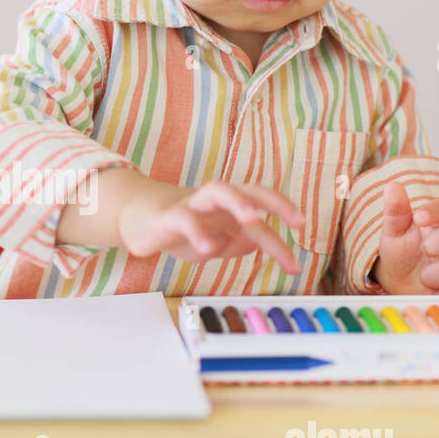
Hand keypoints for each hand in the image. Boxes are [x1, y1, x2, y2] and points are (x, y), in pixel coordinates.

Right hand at [119, 179, 305, 274]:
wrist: (137, 221)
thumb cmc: (179, 230)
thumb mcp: (214, 243)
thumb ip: (236, 243)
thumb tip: (259, 242)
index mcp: (228, 206)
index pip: (261, 204)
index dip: (284, 212)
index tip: (301, 230)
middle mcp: (214, 201)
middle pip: (249, 190)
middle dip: (275, 202)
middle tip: (297, 221)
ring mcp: (192, 205)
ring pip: (218, 191)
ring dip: (237, 202)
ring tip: (253, 220)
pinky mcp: (168, 217)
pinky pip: (184, 219)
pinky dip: (196, 231)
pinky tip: (206, 247)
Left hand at [371, 182, 438, 295]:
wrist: (400, 285)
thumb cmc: (401, 254)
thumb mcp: (393, 233)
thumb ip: (395, 211)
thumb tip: (392, 186)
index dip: (435, 211)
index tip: (419, 218)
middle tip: (424, 249)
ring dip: (434, 274)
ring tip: (423, 277)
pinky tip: (433, 291)